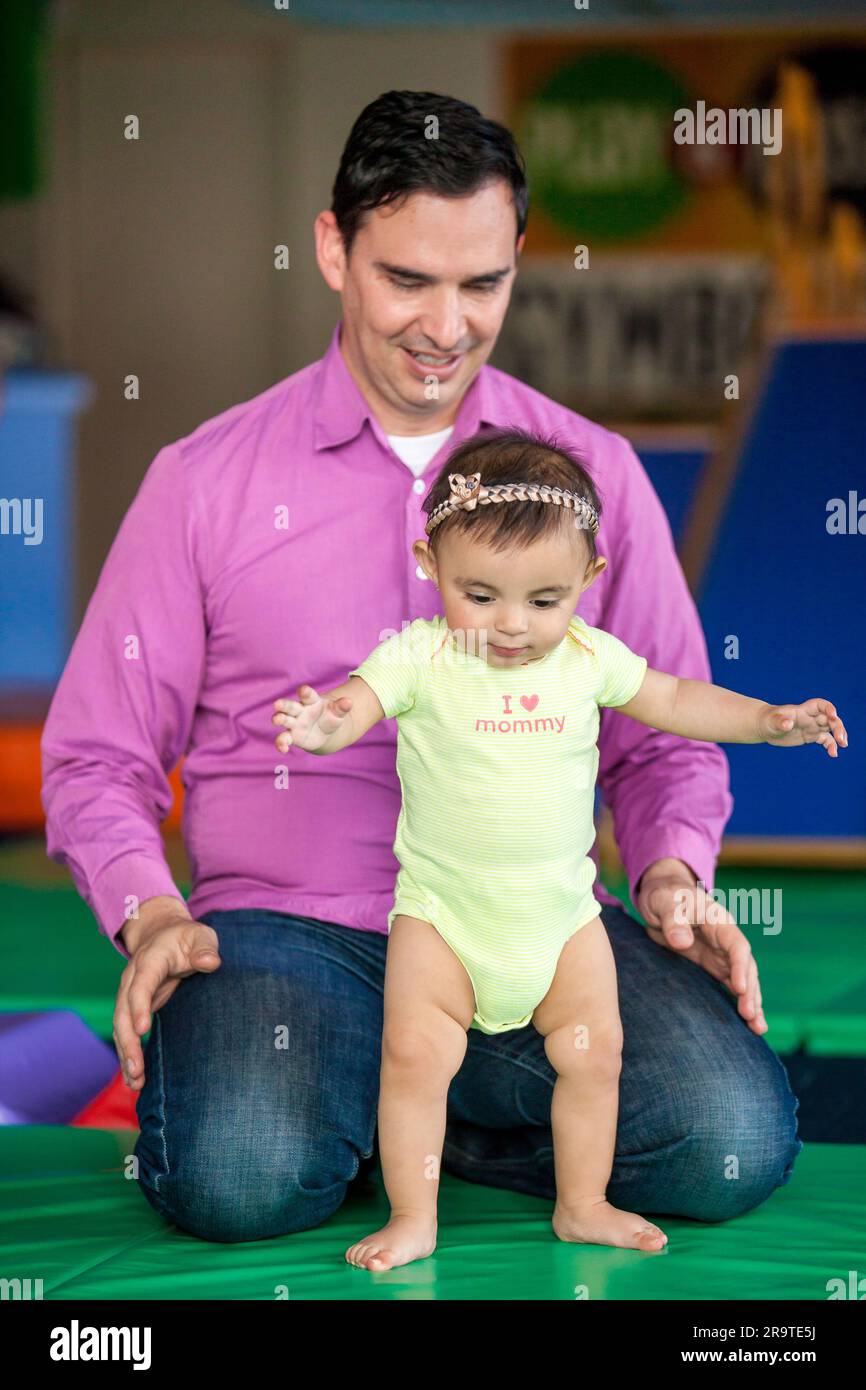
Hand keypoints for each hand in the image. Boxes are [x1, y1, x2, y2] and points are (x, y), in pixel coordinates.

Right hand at [113, 908, 221, 1090]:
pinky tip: (134, 1080)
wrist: (163, 935)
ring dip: (125, 1055)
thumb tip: (211, 962)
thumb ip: (204, 948)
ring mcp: (129, 995)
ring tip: (134, 1084)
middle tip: (137, 1070)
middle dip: (128, 1042)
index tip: (142, 1029)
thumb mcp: (200, 936)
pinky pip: (126, 1033)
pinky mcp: (133, 1009)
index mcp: (149, 961)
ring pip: (120, 1027)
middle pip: (123, 1012)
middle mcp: (132, 979)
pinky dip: (128, 1055)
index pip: (140, 985)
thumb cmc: (186, 938)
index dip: (139, 1006)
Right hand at [272, 685, 351, 751]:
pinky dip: (281, 743)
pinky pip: (283, 739)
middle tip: (277, 704)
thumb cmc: (331, 717)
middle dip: (283, 705)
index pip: (307, 695)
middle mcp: (299, 710)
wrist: (326, 732)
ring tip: (276, 720)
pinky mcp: (292, 736)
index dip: (305, 692)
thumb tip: (349, 702)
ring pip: (283, 720)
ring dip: (279, 719)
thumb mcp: (338, 712)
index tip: (303, 690)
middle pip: (290, 706)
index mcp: (311, 701)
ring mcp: (294, 723)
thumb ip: (342, 707)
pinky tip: (283, 749)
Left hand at [636, 861, 766, 1035]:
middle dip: (750, 991)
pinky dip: (741, 1003)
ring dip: (751, 1003)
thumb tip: (683, 942)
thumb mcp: (665, 902)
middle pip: (746, 967)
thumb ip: (673, 920)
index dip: (740, 967)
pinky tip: (750, 1025)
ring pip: (743, 980)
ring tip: (758, 1029)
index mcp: (719, 922)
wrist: (662, 898)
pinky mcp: (713, 967)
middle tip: (749, 1017)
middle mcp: (726, 940)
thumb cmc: (665, 896)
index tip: (739, 988)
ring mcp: (721, 955)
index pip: (737, 946)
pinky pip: (731, 986)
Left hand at [760, 698, 846, 755]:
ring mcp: (812, 727)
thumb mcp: (772, 721)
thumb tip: (788, 724)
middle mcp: (810, 717)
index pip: (820, 705)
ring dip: (839, 735)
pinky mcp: (810, 736)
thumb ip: (780, 722)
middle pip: (830, 719)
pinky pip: (825, 740)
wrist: (765, 727)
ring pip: (831, 729)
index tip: (833, 716)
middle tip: (841, 739)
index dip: (828, 708)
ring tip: (843, 745)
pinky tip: (833, 754)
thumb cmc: (768, 720)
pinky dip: (831, 746)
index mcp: (803, 710)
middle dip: (838, 727)